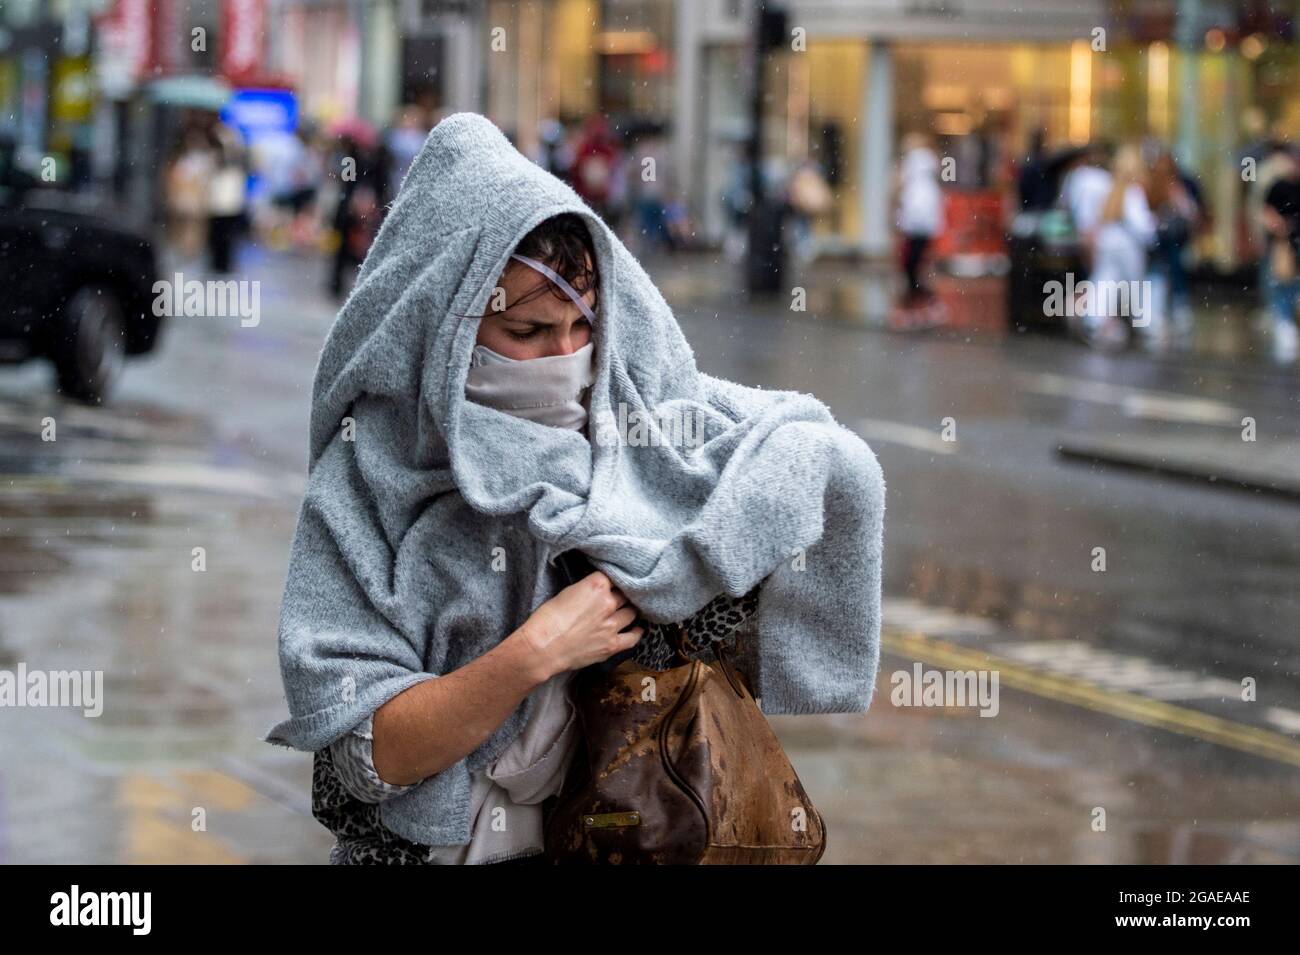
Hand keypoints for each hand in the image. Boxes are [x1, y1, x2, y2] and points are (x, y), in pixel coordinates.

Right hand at [517, 571, 643, 679]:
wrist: (542, 648)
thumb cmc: (547, 620)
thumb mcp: (566, 592)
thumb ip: (586, 589)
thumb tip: (595, 591)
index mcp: (596, 585)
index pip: (614, 576)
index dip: (611, 581)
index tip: (611, 584)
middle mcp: (608, 602)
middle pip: (625, 594)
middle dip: (621, 596)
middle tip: (618, 598)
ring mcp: (612, 625)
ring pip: (632, 613)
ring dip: (628, 612)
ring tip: (627, 611)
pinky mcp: (612, 645)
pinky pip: (633, 637)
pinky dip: (636, 632)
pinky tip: (636, 629)